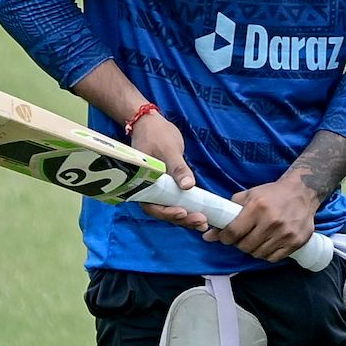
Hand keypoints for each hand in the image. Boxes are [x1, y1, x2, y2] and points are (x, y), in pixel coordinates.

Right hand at [129, 112, 208, 231]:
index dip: (167, 213)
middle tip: (201, 221)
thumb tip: (187, 186)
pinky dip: (186, 206)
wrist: (150, 123)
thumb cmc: (156, 134)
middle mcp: (147, 189)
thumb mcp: (169, 149)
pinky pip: (174, 200)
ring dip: (185, 216)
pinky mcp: (165, 186)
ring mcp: (156, 188)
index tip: (183, 213)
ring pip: (169, 208)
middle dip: (182, 218)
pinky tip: (200, 212)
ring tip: (203, 222)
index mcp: (142, 183)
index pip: (152, 205)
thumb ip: (177, 168)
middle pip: (162, 211)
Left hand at [202, 176, 318, 261]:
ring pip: (257, 254)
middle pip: (244, 246)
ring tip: (257, 238)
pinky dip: (267, 253)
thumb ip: (228, 213)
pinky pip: (272, 258)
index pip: (233, 232)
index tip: (225, 237)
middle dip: (239, 243)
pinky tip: (268, 243)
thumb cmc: (272, 194)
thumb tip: (208, 235)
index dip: (225, 238)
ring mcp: (285, 233)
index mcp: (258, 207)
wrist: (302, 192)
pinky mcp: (295, 242)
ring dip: (253, 249)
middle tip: (243, 236)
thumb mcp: (249, 196)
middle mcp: (272, 221)